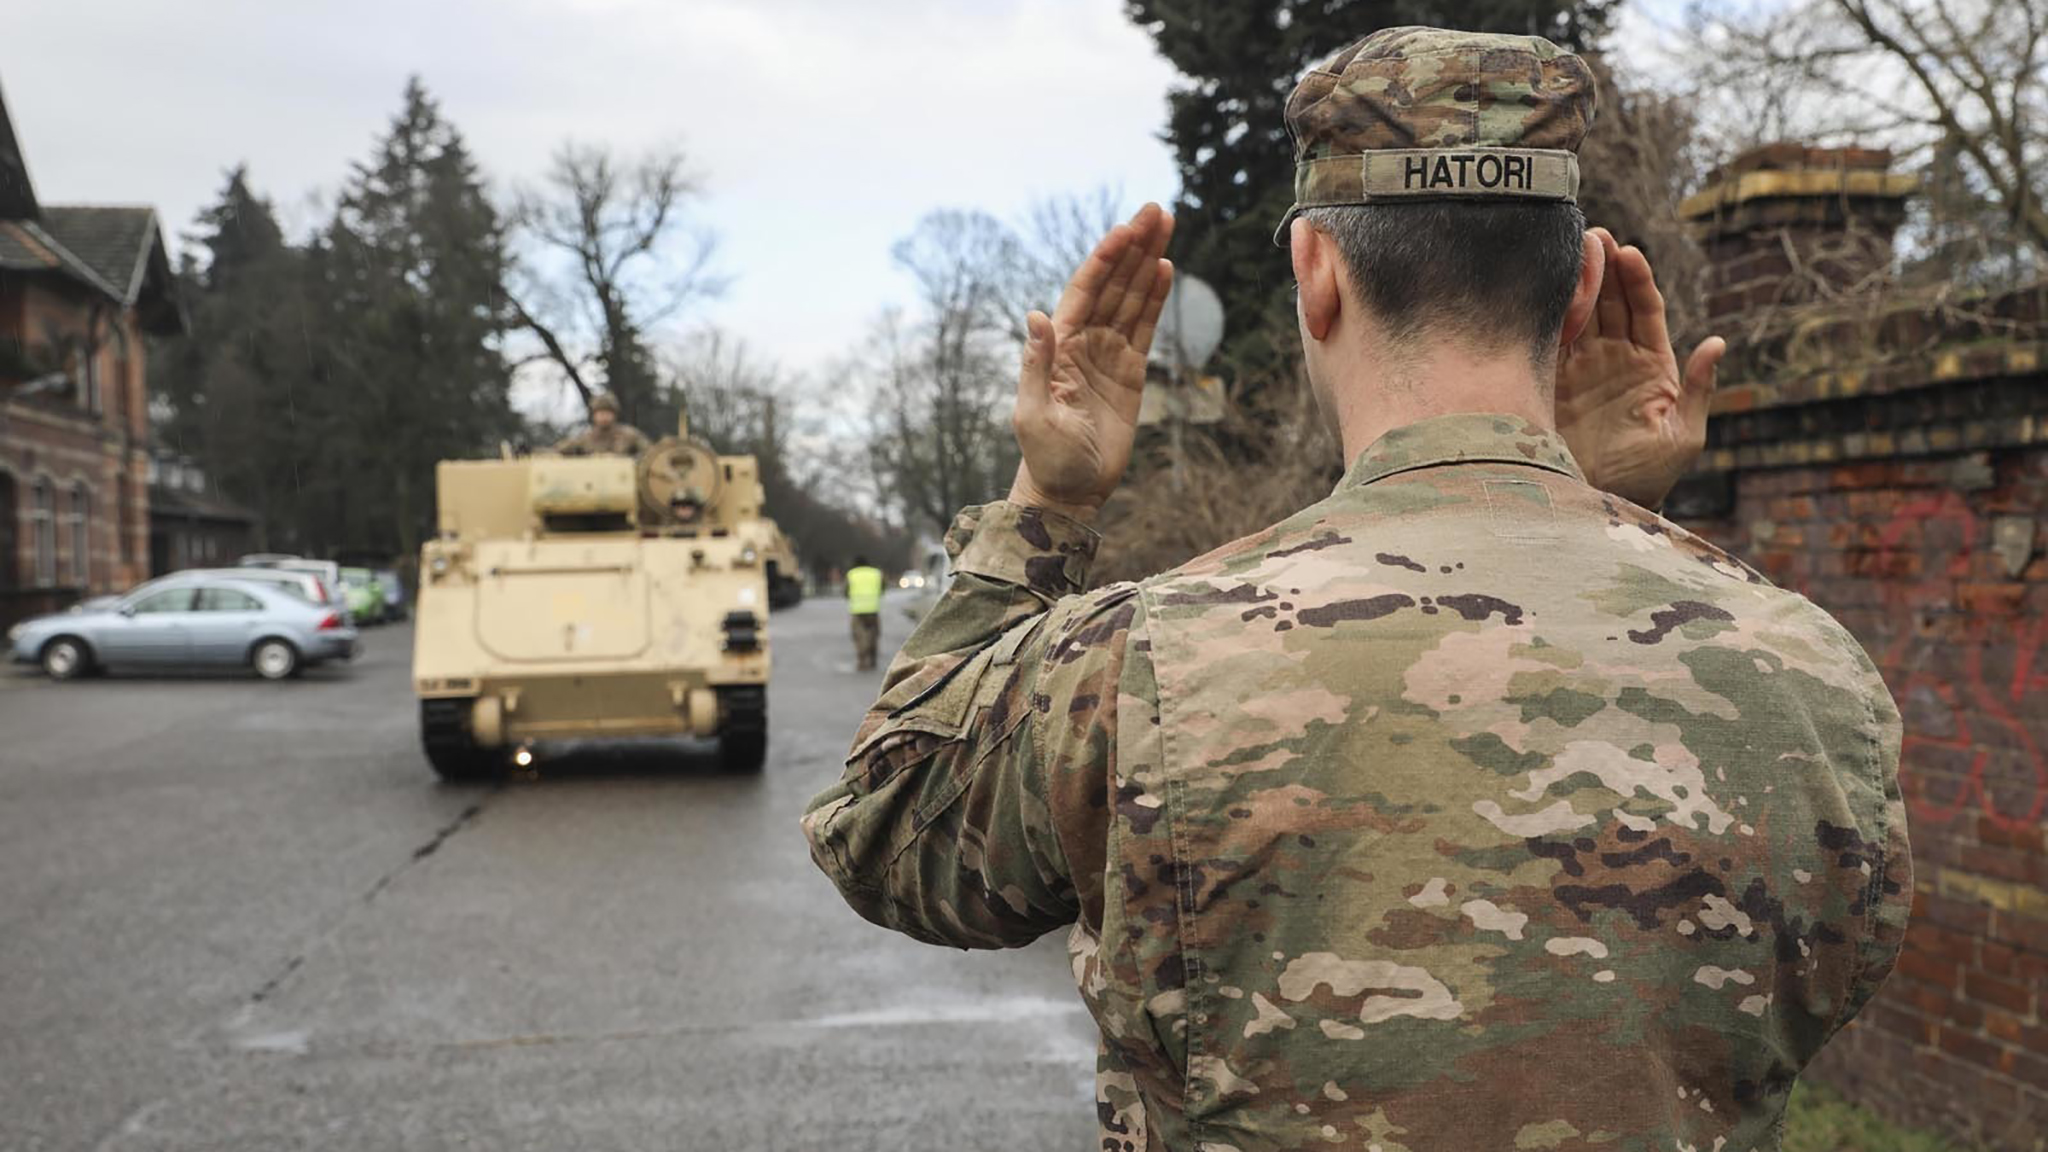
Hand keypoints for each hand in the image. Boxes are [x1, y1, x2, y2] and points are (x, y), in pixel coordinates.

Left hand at [1008, 203, 1174, 522]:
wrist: (1068, 490)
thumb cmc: (1045, 457)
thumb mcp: (1032, 414)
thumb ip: (1035, 365)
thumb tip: (1037, 315)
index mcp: (1058, 345)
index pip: (1086, 290)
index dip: (1107, 258)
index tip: (1127, 229)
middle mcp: (1083, 341)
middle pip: (1113, 283)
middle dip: (1133, 246)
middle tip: (1156, 210)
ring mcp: (1108, 354)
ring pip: (1131, 298)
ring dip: (1147, 261)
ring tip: (1167, 224)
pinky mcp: (1130, 373)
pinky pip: (1145, 328)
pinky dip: (1155, 298)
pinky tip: (1165, 269)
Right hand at [1555, 227, 1725, 509]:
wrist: (1601, 507)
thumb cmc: (1649, 479)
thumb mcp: (1683, 438)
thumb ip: (1697, 390)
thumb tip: (1717, 342)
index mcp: (1652, 366)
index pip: (1644, 310)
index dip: (1637, 280)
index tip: (1628, 252)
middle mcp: (1614, 361)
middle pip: (1609, 302)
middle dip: (1603, 266)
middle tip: (1593, 234)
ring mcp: (1580, 370)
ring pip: (1579, 314)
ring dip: (1574, 281)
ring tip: (1567, 247)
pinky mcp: (1549, 383)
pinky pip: (1549, 341)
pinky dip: (1547, 314)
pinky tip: (1542, 288)